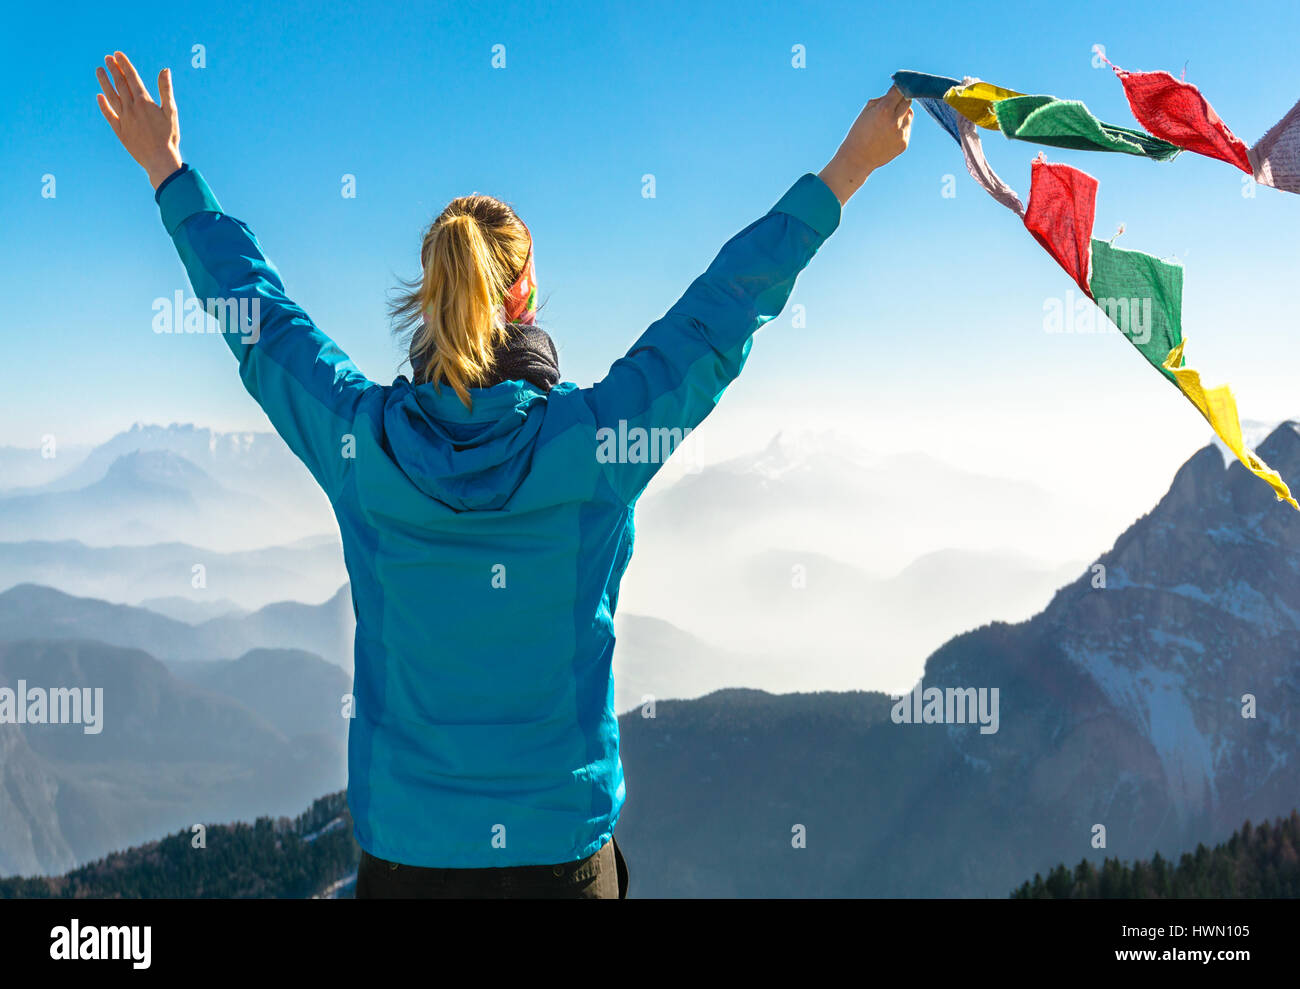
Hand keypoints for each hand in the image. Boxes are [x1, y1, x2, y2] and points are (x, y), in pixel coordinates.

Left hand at [96, 52, 181, 188]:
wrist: (160, 160)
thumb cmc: (169, 137)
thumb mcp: (171, 112)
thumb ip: (166, 90)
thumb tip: (165, 70)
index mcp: (144, 102)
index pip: (131, 78)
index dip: (124, 65)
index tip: (117, 54)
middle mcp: (131, 108)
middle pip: (120, 84)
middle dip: (113, 70)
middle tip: (107, 58)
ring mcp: (124, 119)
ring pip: (111, 96)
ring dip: (104, 82)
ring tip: (99, 70)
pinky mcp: (120, 131)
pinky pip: (109, 115)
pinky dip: (103, 105)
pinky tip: (99, 97)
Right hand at [818, 85, 912, 204]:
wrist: (858, 158)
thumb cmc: (859, 132)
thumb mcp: (867, 111)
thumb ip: (883, 99)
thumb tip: (898, 91)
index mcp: (884, 110)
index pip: (900, 90)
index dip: (900, 85)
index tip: (900, 83)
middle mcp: (895, 121)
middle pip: (908, 100)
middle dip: (902, 98)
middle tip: (895, 100)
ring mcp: (901, 133)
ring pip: (909, 114)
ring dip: (902, 113)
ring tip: (888, 122)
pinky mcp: (904, 143)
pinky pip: (907, 128)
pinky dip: (900, 127)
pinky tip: (888, 134)